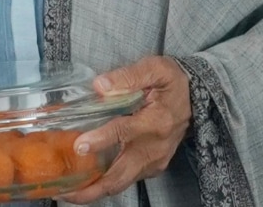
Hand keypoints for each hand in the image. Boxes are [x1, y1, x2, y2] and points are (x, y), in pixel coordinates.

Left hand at [59, 56, 192, 203]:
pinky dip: (105, 184)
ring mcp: (154, 160)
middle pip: (120, 175)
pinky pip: (126, 179)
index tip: (79, 146)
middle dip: (91, 187)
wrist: (198, 97)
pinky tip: (84, 182)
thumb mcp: (155, 68)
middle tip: (63, 191)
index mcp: (155, 122)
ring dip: (95, 191)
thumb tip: (100, 85)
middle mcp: (154, 148)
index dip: (101, 140)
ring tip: (67, 193)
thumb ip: (128, 76)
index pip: (124, 133)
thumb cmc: (172, 81)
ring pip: (121, 183)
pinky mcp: (152, 166)